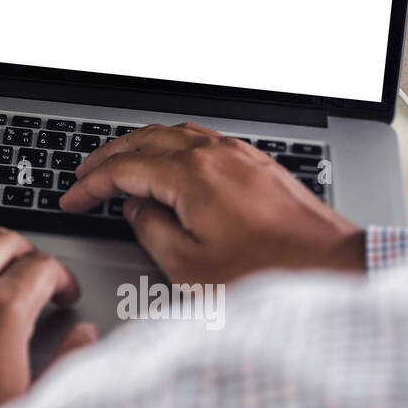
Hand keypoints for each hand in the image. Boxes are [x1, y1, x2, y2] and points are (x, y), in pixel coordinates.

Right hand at [60, 122, 364, 284]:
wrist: (335, 269)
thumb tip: (138, 211)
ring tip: (120, 167)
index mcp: (191, 175)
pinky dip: (172, 149)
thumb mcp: (189, 266)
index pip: (124, 169)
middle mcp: (215, 154)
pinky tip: (171, 167)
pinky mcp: (259, 165)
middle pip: (145, 140)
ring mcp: (240, 155)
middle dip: (108, 157)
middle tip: (85, 175)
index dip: (90, 185)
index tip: (72, 199)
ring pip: (175, 135)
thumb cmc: (270, 272)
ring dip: (140, 148)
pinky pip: (202, 141)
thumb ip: (152, 231)